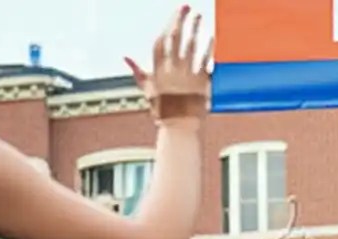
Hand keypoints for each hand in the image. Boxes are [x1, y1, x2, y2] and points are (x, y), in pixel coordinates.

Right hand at [125, 6, 212, 121]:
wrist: (180, 128)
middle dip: (180, 20)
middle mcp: (171, 70)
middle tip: (186, 6)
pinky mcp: (200, 82)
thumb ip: (139, 72)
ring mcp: (186, 75)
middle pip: (175, 39)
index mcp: (158, 71)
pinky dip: (208, 48)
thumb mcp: (148, 91)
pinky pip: (205, 61)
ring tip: (199, 16)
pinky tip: (211, 36)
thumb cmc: (164, 110)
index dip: (166, 27)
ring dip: (195, 29)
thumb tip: (125, 57)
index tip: (173, 16)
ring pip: (190, 46)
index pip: (160, 43)